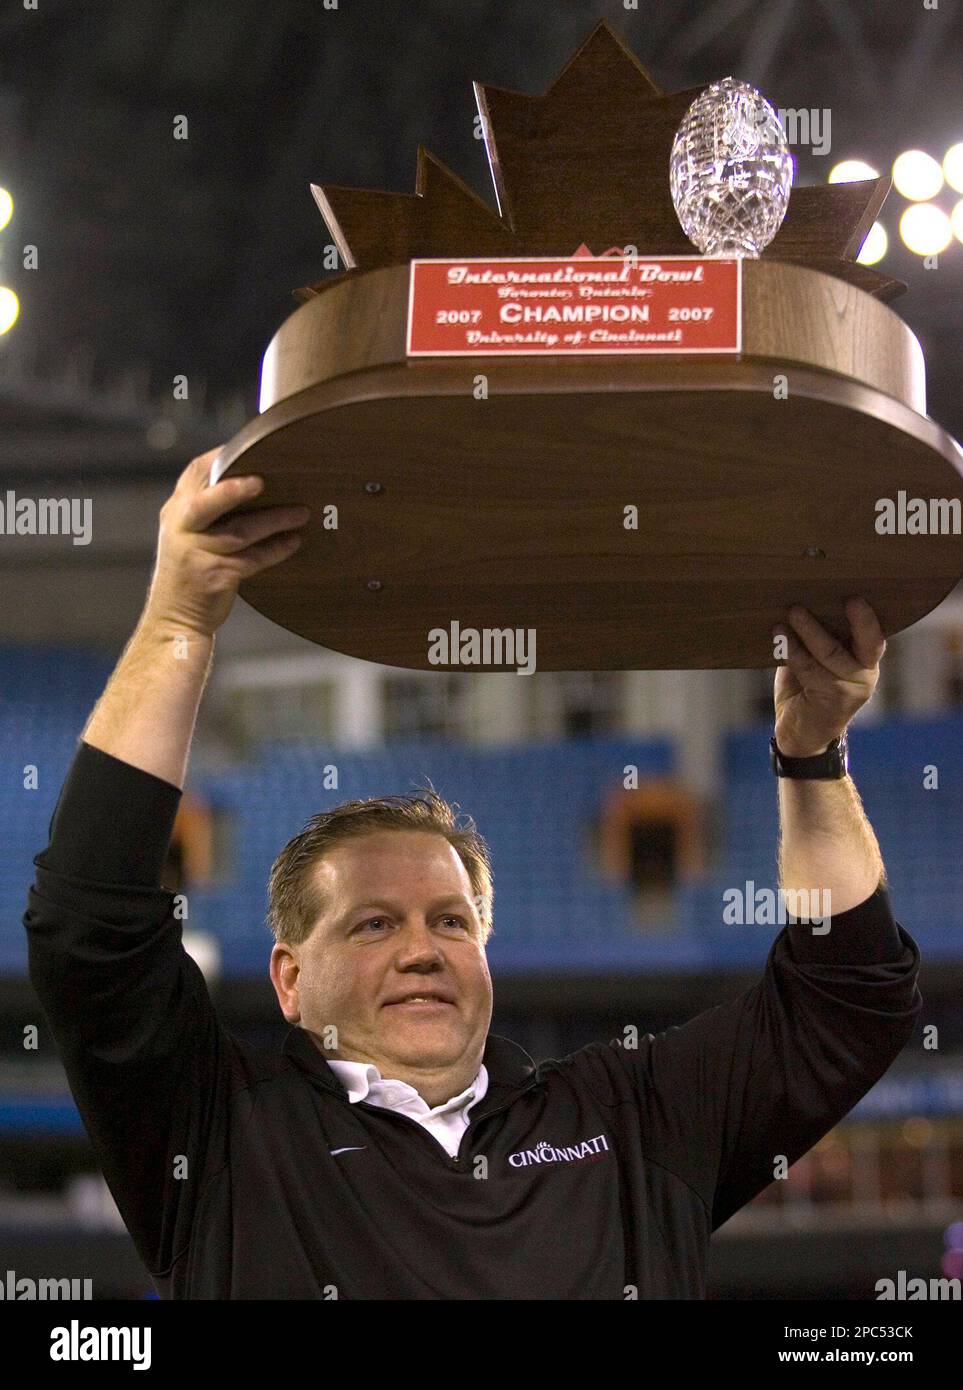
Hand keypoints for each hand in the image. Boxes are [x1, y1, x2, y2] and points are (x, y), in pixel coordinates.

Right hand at [143, 446, 310, 637]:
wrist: (174, 619)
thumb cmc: (189, 573)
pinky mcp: (215, 576)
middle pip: (208, 502)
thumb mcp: (186, 535)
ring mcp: (197, 554)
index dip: (221, 458)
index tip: (248, 448)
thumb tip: (254, 484)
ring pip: (240, 532)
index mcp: (176, 512)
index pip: (195, 473)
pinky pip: (253, 559)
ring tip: (301, 513)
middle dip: (235, 490)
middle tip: (263, 481)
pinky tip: (294, 542)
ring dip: (274, 520)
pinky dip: (276, 550)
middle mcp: (182, 529)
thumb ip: (207, 512)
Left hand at [772, 597, 885, 757]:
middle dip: (851, 620)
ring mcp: (851, 689)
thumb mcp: (816, 661)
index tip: (855, 598)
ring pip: (830, 653)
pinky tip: (779, 635)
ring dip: (808, 631)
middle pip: (865, 642)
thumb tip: (801, 603)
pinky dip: (792, 650)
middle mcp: (865, 674)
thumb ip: (819, 639)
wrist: (801, 736)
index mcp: (865, 660)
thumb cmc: (807, 690)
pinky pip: (809, 669)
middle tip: (831, 598)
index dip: (867, 619)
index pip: (874, 637)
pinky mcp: (832, 699)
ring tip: (791, 613)